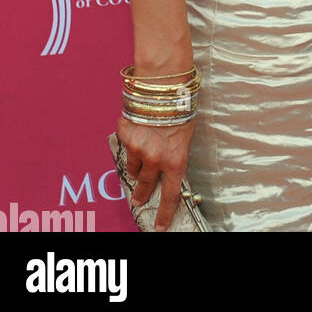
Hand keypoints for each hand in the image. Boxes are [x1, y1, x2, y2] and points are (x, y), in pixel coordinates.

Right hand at [117, 115, 194, 230]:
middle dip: (142, 193)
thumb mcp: (186, 135)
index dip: (164, 213)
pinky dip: (131, 141)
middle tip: (138, 198)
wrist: (163, 85)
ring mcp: (138, 149)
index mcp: (175, 160)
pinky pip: (127, 146)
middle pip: (147, 185)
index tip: (159, 226)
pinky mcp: (125, 137)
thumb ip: (175, 153)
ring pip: (134, 166)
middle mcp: (156, 159)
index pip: (171, 195)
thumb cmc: (180, 105)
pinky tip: (139, 128)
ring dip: (138, 164)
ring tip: (143, 151)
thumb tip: (170, 165)